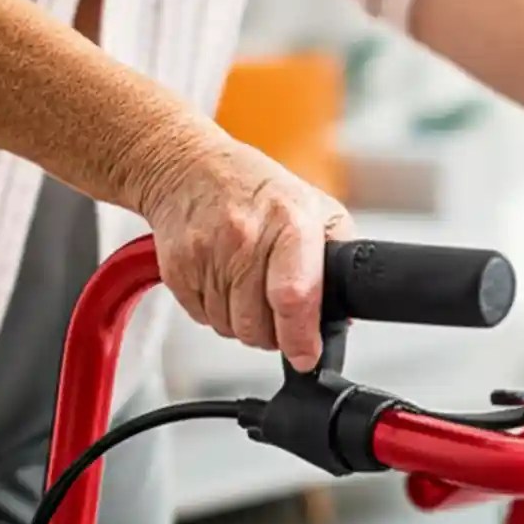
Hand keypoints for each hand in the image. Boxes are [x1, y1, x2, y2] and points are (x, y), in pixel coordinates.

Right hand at [139, 139, 353, 371]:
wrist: (190, 168)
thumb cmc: (258, 189)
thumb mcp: (317, 208)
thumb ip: (339, 256)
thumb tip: (346, 310)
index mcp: (290, 223)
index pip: (294, 297)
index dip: (301, 337)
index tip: (306, 355)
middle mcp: (245, 238)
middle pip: (258, 324)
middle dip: (274, 334)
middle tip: (280, 315)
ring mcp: (207, 254)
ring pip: (230, 328)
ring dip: (245, 324)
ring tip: (251, 289)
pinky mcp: (178, 269)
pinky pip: (202, 319)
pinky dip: (217, 313)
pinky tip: (225, 283)